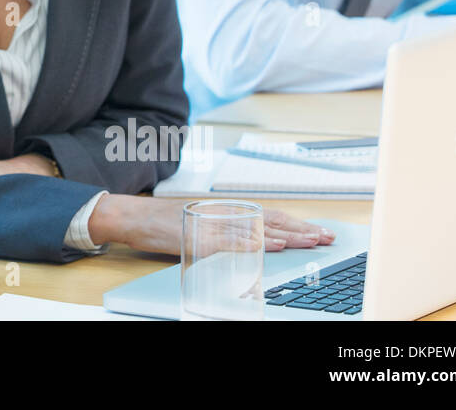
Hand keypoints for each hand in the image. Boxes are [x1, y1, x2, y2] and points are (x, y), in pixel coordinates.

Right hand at [87, 195, 336, 255]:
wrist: (130, 215)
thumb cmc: (159, 221)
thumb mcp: (196, 223)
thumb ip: (221, 231)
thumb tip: (248, 241)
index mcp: (223, 210)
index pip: (266, 215)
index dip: (293, 223)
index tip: (316, 231)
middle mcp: (221, 213)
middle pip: (268, 218)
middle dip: (299, 228)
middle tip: (325, 236)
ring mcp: (210, 223)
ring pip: (254, 228)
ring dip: (283, 234)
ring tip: (308, 240)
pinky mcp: (198, 234)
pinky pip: (230, 240)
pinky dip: (250, 242)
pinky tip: (267, 245)